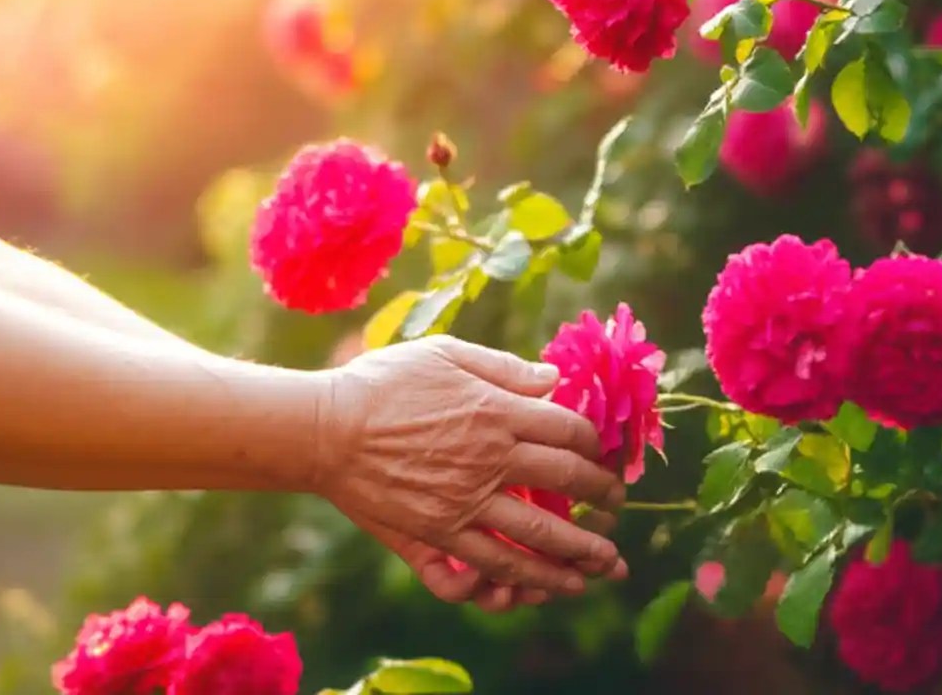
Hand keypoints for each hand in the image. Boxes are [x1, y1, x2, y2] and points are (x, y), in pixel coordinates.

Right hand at [314, 335, 626, 598]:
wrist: (323, 430)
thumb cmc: (382, 383)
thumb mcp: (445, 354)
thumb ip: (504, 367)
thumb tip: (554, 378)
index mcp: (496, 411)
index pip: (570, 430)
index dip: (596, 442)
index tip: (602, 452)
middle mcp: (489, 459)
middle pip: (567, 481)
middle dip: (603, 496)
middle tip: (618, 506)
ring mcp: (464, 502)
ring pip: (539, 534)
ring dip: (581, 551)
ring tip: (605, 562)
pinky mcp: (437, 535)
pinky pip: (491, 565)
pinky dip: (526, 580)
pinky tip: (550, 587)